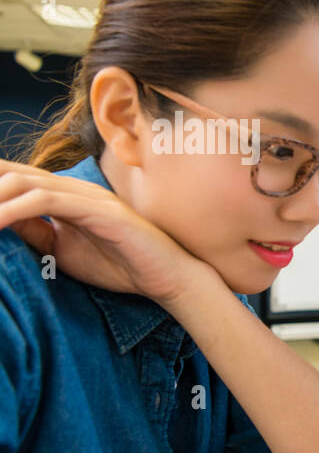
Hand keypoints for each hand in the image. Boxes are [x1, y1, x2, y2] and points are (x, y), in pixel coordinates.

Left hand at [0, 159, 205, 304]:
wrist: (168, 278)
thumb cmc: (122, 265)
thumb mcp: (64, 251)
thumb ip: (34, 233)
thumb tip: (2, 221)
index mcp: (64, 195)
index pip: (11, 178)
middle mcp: (72, 188)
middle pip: (9, 173)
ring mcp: (86, 196)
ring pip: (22, 182)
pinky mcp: (98, 210)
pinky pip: (46, 200)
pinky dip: (14, 210)